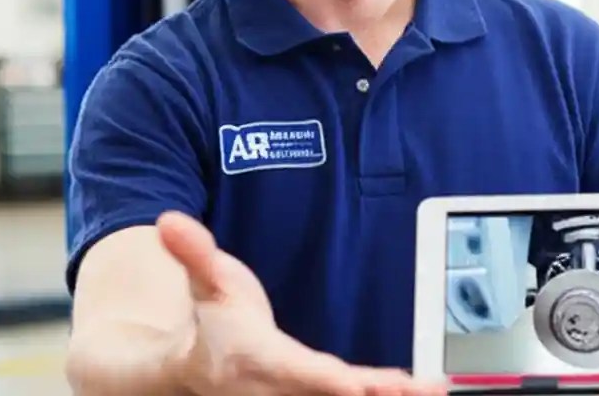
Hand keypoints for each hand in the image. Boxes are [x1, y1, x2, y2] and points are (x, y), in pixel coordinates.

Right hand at [156, 211, 445, 395]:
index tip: (357, 385)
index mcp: (254, 359)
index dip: (328, 381)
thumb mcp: (204, 281)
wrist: (188, 370)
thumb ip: (194, 252)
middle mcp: (275, 389)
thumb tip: (168, 219)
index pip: (296, 372)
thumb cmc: (209, 321)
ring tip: (430, 391)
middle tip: (415, 390)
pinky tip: (421, 391)